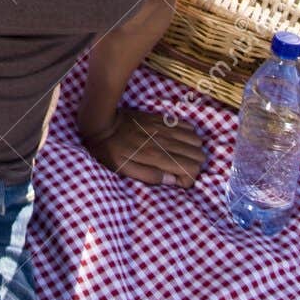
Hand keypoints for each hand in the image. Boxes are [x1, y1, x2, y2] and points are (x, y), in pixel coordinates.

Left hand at [79, 108, 204, 187]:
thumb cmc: (110, 149)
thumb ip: (149, 176)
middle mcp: (165, 141)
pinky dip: (189, 136)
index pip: (191, 169)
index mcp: (156, 156)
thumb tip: (171, 180)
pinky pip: (187, 125)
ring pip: (196, 140)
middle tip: (180, 170)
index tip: (177, 181)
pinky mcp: (162, 118)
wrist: (101, 121)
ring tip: (180, 157)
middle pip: (198, 155)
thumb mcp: (124, 169)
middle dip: (194, 166)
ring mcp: (165, 127)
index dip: (188, 179)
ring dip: (193, 151)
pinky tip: (179, 142)